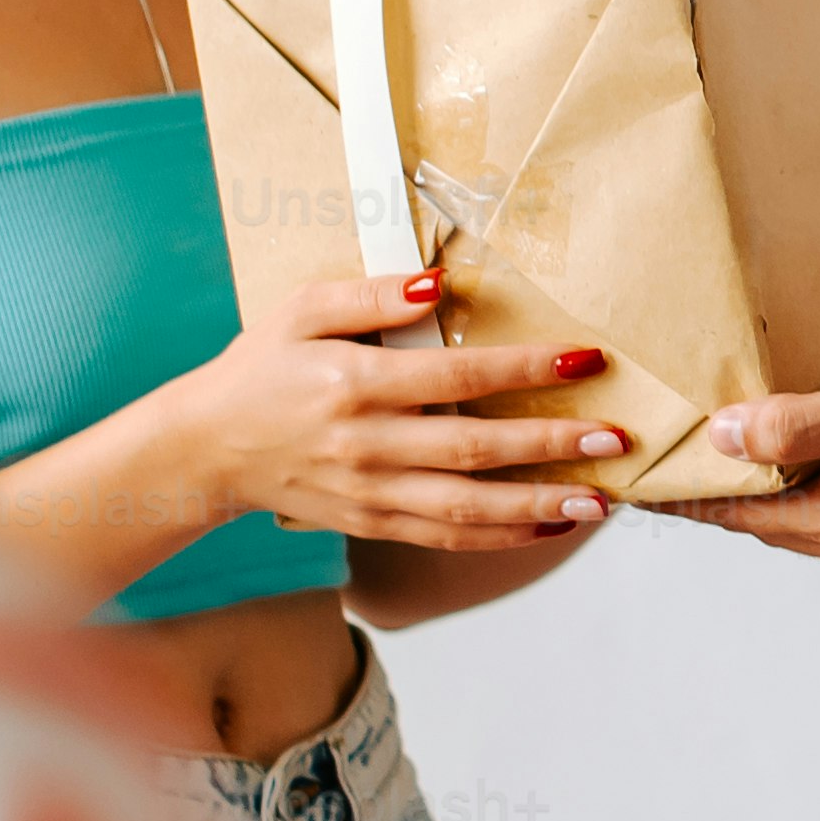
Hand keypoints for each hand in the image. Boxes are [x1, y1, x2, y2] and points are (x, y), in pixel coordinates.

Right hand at [189, 267, 626, 552]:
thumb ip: (370, 294)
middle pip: (475, 450)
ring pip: (466, 508)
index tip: (586, 359)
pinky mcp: (370, 522)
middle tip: (615, 439)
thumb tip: (437, 284)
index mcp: (355, 384)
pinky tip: (548, 524)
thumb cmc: (259, 369)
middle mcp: (368, 445)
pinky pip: (444, 536)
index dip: (527, 367)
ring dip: (538, 505)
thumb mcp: (301, 310)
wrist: (204, 448)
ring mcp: (370, 492)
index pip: (459, 377)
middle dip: (552, 445)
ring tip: (599, 500)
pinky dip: (499, 535)